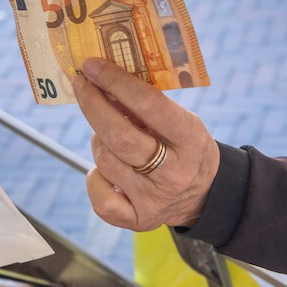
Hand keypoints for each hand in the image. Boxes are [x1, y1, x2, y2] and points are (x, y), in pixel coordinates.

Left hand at [74, 58, 218, 230]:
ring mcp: (154, 201)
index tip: (93, 66)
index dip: (116, 82)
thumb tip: (102, 81)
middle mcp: (174, 174)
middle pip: (120, 137)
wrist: (204, 195)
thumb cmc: (185, 147)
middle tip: (81, 85)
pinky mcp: (138, 221)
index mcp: (191, 141)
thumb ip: (147, 105)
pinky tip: (107, 169)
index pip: (149, 105)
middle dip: (93, 105)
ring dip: (99, 139)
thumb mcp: (181, 120)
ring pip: (105, 161)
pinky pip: (100, 195)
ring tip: (108, 134)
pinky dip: (96, 177)